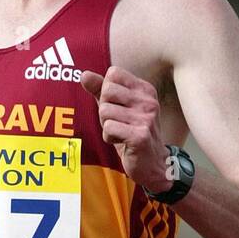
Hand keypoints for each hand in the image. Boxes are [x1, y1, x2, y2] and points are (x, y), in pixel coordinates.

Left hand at [79, 66, 167, 187]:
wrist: (153, 164)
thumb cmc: (132, 133)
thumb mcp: (116, 108)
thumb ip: (100, 90)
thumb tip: (84, 74)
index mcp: (145, 89)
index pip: (113, 73)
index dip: (106, 91)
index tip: (118, 106)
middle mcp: (148, 101)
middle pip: (107, 91)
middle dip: (104, 109)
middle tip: (117, 122)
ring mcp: (146, 118)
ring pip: (105, 111)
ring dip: (106, 126)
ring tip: (120, 133)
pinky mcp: (139, 136)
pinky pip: (108, 128)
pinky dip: (109, 137)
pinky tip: (121, 142)